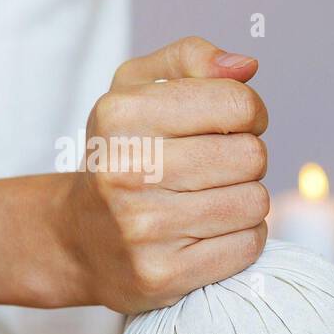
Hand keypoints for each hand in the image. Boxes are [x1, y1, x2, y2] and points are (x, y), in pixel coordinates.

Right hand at [59, 36, 269, 313]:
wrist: (78, 239)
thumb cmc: (122, 154)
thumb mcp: (136, 90)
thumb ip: (191, 59)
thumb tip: (246, 66)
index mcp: (121, 116)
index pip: (236, 102)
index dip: (249, 112)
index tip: (231, 125)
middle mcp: (127, 171)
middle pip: (251, 155)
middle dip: (246, 158)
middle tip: (216, 167)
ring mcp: (143, 228)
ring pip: (254, 203)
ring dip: (245, 199)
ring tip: (210, 199)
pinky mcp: (162, 274)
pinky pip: (246, 247)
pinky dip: (242, 238)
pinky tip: (209, 232)